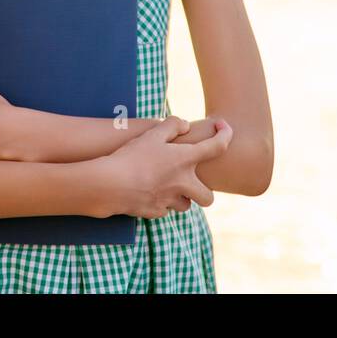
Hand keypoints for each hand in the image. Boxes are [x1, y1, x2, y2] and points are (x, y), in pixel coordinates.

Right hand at [98, 116, 232, 218]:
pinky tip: (148, 192)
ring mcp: (170, 201)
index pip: (217, 147)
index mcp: (185, 160)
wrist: (111, 184)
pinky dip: (161, 202)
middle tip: (192, 181)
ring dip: (181, 198)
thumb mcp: (151, 133)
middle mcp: (183, 183)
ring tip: (168, 186)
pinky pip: (164, 210)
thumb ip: (172, 125)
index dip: (225, 135)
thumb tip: (185, 125)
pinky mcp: (155, 212)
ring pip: (186, 206)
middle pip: (208, 197)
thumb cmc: (132, 156)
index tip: (224, 128)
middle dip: (204, 191)